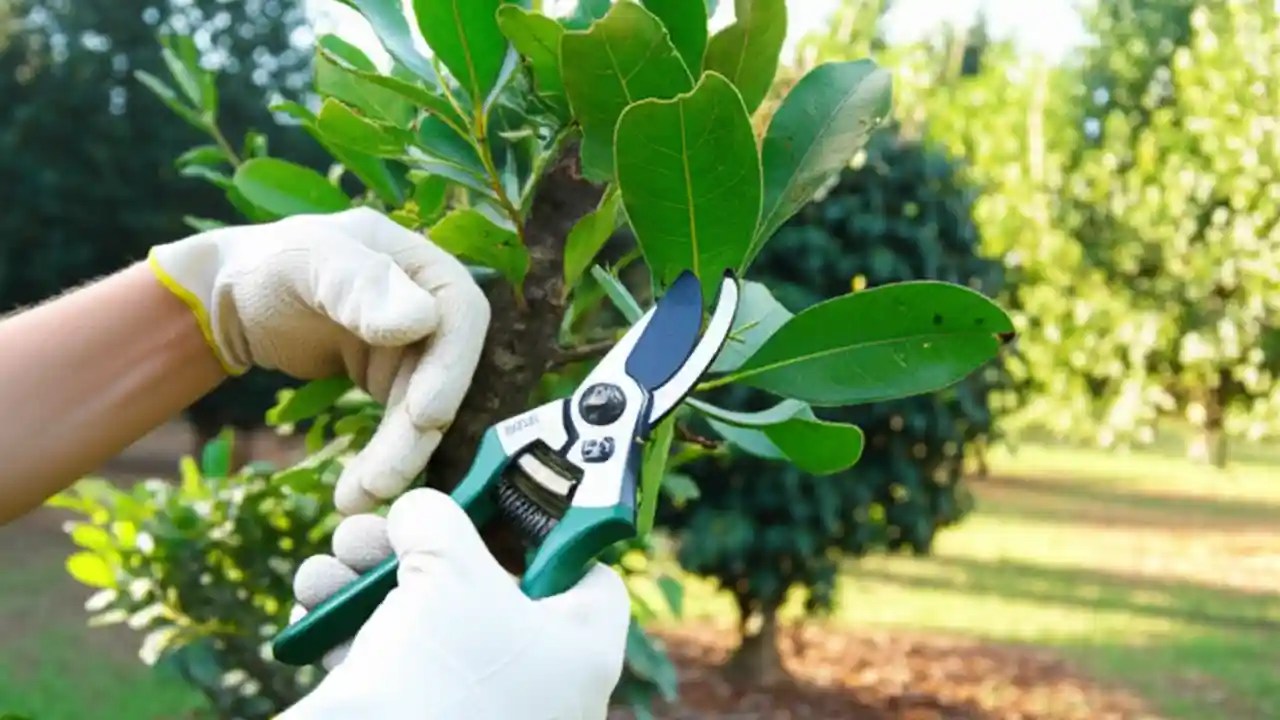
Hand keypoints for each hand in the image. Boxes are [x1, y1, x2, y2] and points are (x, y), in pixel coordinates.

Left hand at [147, 208, 489, 513]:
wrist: (233, 295)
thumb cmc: (270, 262)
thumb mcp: (311, 261)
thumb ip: (361, 285)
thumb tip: (421, 322)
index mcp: (424, 267)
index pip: (462, 316)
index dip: (452, 368)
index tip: (425, 414)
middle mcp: (433, 308)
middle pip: (444, 376)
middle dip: (414, 433)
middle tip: (382, 481)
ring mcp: (415, 350)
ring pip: (422, 412)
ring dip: (395, 459)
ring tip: (356, 498)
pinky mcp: (394, 384)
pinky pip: (397, 428)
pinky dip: (378, 460)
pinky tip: (354, 492)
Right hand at [279, 488, 630, 719]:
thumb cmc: (447, 677)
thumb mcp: (450, 570)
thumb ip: (440, 522)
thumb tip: (419, 513)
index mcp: (580, 643)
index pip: (581, 567)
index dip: (539, 526)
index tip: (488, 498)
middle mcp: (542, 678)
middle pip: (484, 585)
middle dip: (417, 547)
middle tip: (374, 526)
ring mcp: (483, 707)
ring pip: (427, 620)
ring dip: (369, 580)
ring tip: (330, 559)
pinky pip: (394, 662)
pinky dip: (352, 627)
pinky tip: (311, 602)